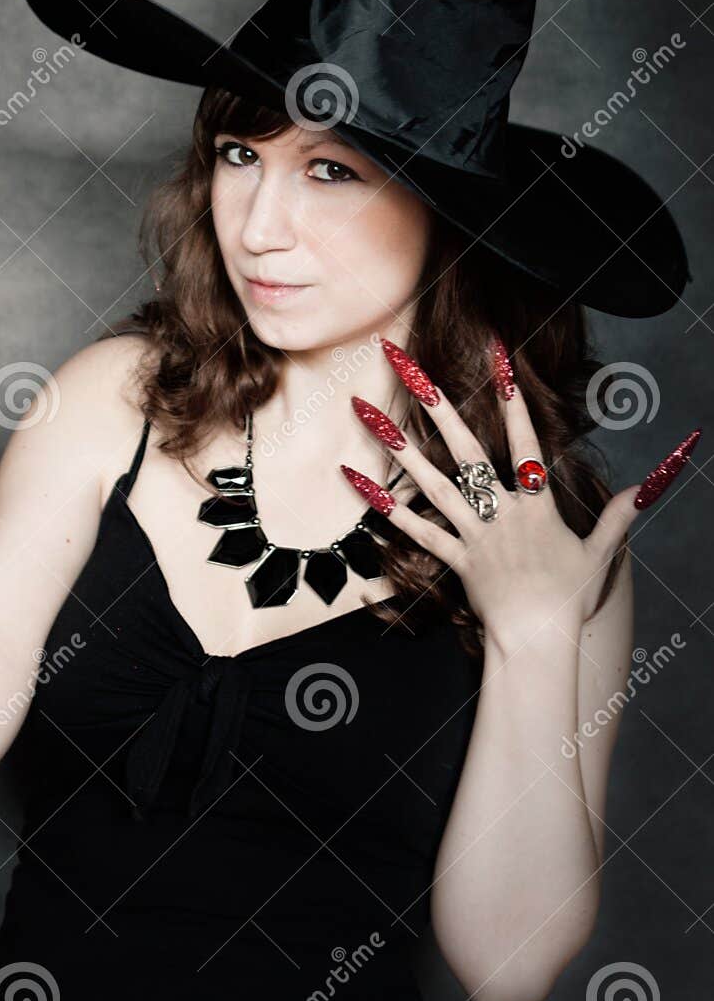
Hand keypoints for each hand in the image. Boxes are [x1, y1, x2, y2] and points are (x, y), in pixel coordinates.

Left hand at [342, 336, 700, 648]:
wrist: (539, 641)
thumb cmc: (570, 597)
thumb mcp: (599, 553)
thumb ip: (618, 516)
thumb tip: (647, 488)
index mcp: (537, 507)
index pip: (525, 444)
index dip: (513, 402)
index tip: (498, 359)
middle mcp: (501, 514)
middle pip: (466, 452)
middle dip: (436, 404)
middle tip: (406, 363)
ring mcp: (474, 536)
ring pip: (432, 484)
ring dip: (398, 446)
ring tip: (365, 410)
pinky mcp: (453, 559)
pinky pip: (415, 529)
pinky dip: (384, 505)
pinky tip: (354, 477)